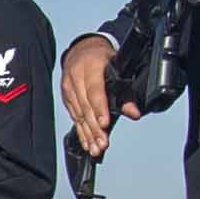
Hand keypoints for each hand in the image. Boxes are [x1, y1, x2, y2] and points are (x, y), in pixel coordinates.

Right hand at [61, 32, 121, 155]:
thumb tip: (134, 113)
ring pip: (78, 114)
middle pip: (85, 107)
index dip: (99, 109)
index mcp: (91, 66)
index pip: (94, 91)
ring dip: (87, 133)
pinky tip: (87, 142)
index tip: (104, 125)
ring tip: (96, 148)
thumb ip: (125, 93)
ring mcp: (68, 88)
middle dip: (94, 128)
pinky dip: (81, 130)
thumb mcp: (118, 68)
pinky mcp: (65, 97)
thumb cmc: (101, 58)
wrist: (81, 50)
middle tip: (102, 144)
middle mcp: (76, 77)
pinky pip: (73, 116)